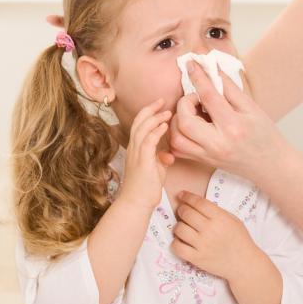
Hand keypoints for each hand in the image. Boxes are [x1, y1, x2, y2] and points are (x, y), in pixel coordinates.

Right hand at [118, 99, 174, 213]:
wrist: (136, 203)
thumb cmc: (146, 188)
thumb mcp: (155, 169)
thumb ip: (160, 159)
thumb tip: (168, 155)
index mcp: (135, 148)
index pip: (139, 124)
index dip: (148, 112)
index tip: (160, 104)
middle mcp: (133, 148)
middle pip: (138, 121)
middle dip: (150, 109)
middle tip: (162, 100)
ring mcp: (136, 154)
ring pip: (142, 129)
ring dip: (155, 118)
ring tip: (167, 112)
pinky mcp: (142, 161)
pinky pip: (148, 141)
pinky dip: (156, 131)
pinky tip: (164, 126)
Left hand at [168, 64, 286, 181]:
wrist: (271, 165)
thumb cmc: (265, 135)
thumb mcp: (252, 108)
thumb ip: (230, 89)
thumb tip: (213, 70)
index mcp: (234, 127)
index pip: (209, 97)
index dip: (198, 77)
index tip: (192, 64)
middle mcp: (218, 144)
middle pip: (185, 121)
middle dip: (184, 102)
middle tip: (197, 97)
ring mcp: (209, 155)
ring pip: (177, 138)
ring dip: (177, 120)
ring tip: (191, 112)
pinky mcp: (204, 161)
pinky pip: (178, 150)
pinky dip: (176, 135)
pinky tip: (187, 125)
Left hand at [172, 191, 259, 280]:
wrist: (243, 262)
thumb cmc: (239, 239)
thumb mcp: (232, 219)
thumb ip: (215, 211)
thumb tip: (196, 204)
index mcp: (220, 218)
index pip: (198, 203)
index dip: (187, 196)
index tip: (181, 194)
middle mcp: (210, 230)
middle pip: (186, 213)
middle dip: (181, 209)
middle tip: (182, 210)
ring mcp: (202, 245)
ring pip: (179, 229)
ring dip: (178, 225)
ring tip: (183, 226)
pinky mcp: (196, 259)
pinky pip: (177, 247)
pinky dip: (176, 242)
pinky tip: (181, 240)